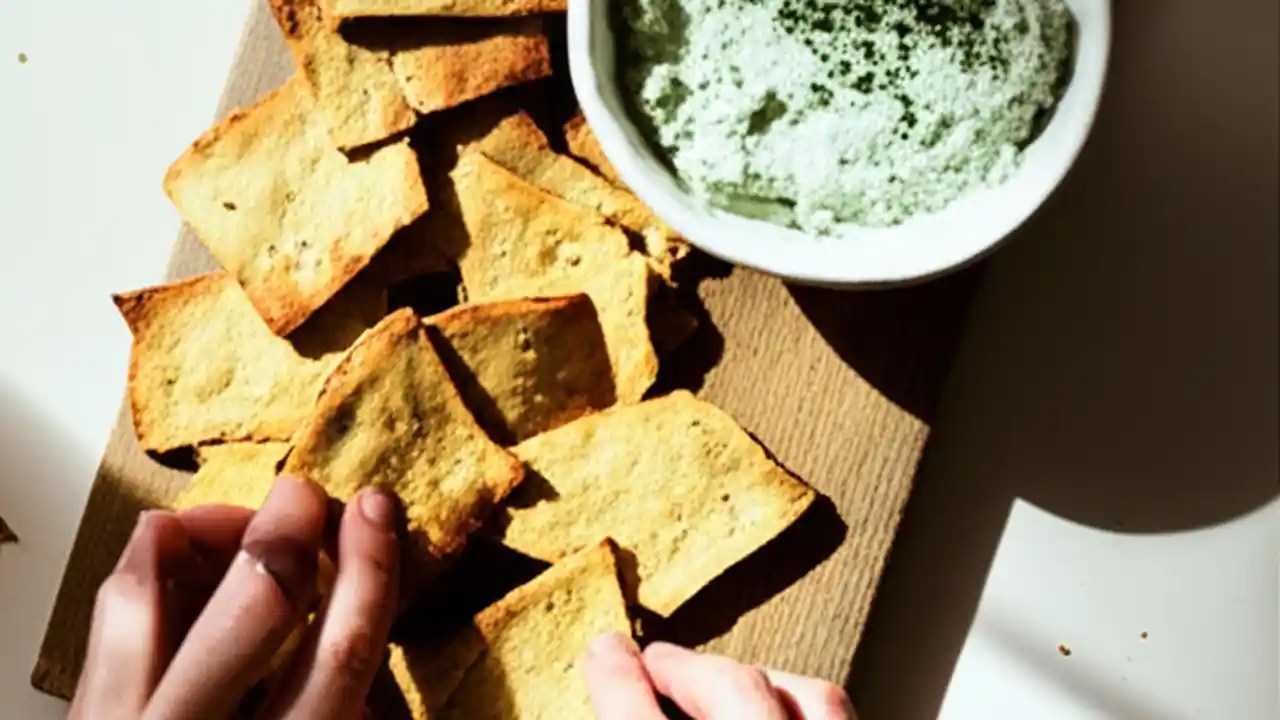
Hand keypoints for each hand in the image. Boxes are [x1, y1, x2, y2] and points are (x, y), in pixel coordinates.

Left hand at [70, 475, 400, 719]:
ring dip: (202, 534)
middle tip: (306, 498)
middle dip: (289, 526)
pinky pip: (114, 613)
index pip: (340, 650)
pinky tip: (185, 565)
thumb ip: (340, 717)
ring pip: (149, 591)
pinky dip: (152, 566)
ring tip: (237, 526)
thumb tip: (356, 619)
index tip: (378, 510)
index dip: (369, 566)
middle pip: (254, 599)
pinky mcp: (82, 716)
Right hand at [584, 633, 855, 719]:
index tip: (606, 653)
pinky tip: (784, 706)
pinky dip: (806, 702)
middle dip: (686, 668)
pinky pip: (841, 718)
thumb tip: (630, 696)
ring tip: (721, 678)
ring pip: (803, 695)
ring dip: (754, 677)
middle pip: (731, 689)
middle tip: (655, 661)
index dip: (618, 682)